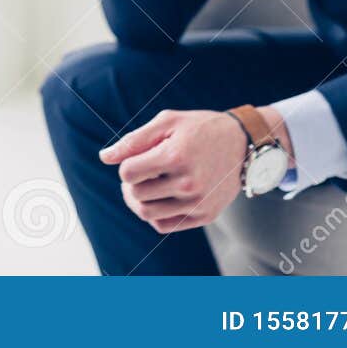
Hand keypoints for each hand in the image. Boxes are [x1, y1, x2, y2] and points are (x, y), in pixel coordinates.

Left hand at [99, 109, 249, 232]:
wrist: (243, 143)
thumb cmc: (199, 128)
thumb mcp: (167, 122)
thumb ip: (133, 140)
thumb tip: (104, 158)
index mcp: (176, 156)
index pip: (128, 173)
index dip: (126, 165)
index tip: (137, 158)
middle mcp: (188, 183)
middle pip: (136, 195)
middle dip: (133, 182)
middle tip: (142, 171)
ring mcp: (198, 203)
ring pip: (147, 213)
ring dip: (140, 200)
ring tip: (147, 185)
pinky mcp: (205, 215)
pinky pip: (165, 225)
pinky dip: (155, 214)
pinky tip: (160, 197)